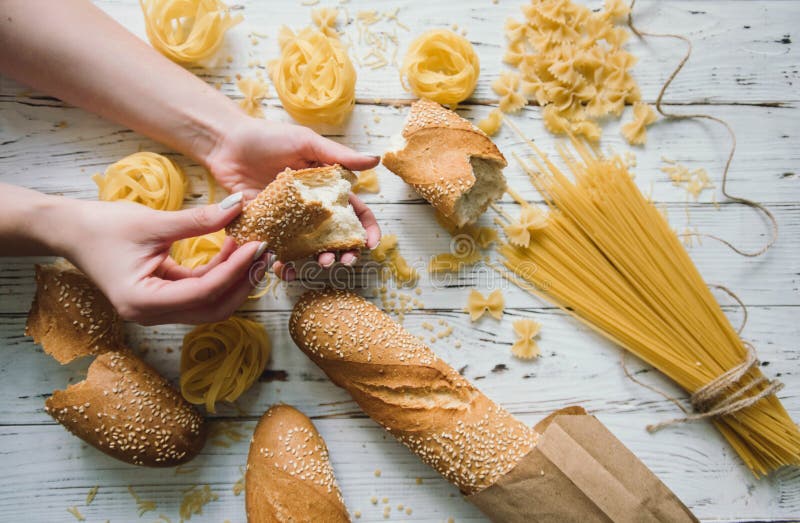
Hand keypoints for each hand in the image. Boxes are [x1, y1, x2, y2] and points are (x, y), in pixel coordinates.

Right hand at [53, 194, 267, 324]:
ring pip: (209, 303)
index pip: (204, 292)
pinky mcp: (162, 298)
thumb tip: (238, 206)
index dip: (235, 270)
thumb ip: (198, 220)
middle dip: (242, 281)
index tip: (257, 245)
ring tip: (253, 248)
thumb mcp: (153, 222)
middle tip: (263, 251)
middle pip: (212, 308)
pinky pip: (199, 292)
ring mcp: (157, 310)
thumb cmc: (102, 226)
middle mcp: (151, 315)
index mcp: (144, 302)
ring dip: (233, 278)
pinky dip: (218, 274)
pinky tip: (232, 250)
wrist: (69, 230)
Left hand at [204, 117, 380, 277]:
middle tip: (345, 261)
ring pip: (310, 249)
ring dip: (318, 260)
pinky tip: (287, 270)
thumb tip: (376, 160)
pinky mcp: (266, 229)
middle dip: (345, 252)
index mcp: (326, 190)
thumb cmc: (269, 138)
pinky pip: (278, 251)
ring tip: (320, 263)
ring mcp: (289, 222)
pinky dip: (284, 264)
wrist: (227, 143)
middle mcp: (311, 209)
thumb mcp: (308, 143)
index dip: (366, 229)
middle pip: (336, 237)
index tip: (370, 244)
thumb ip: (340, 156)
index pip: (354, 212)